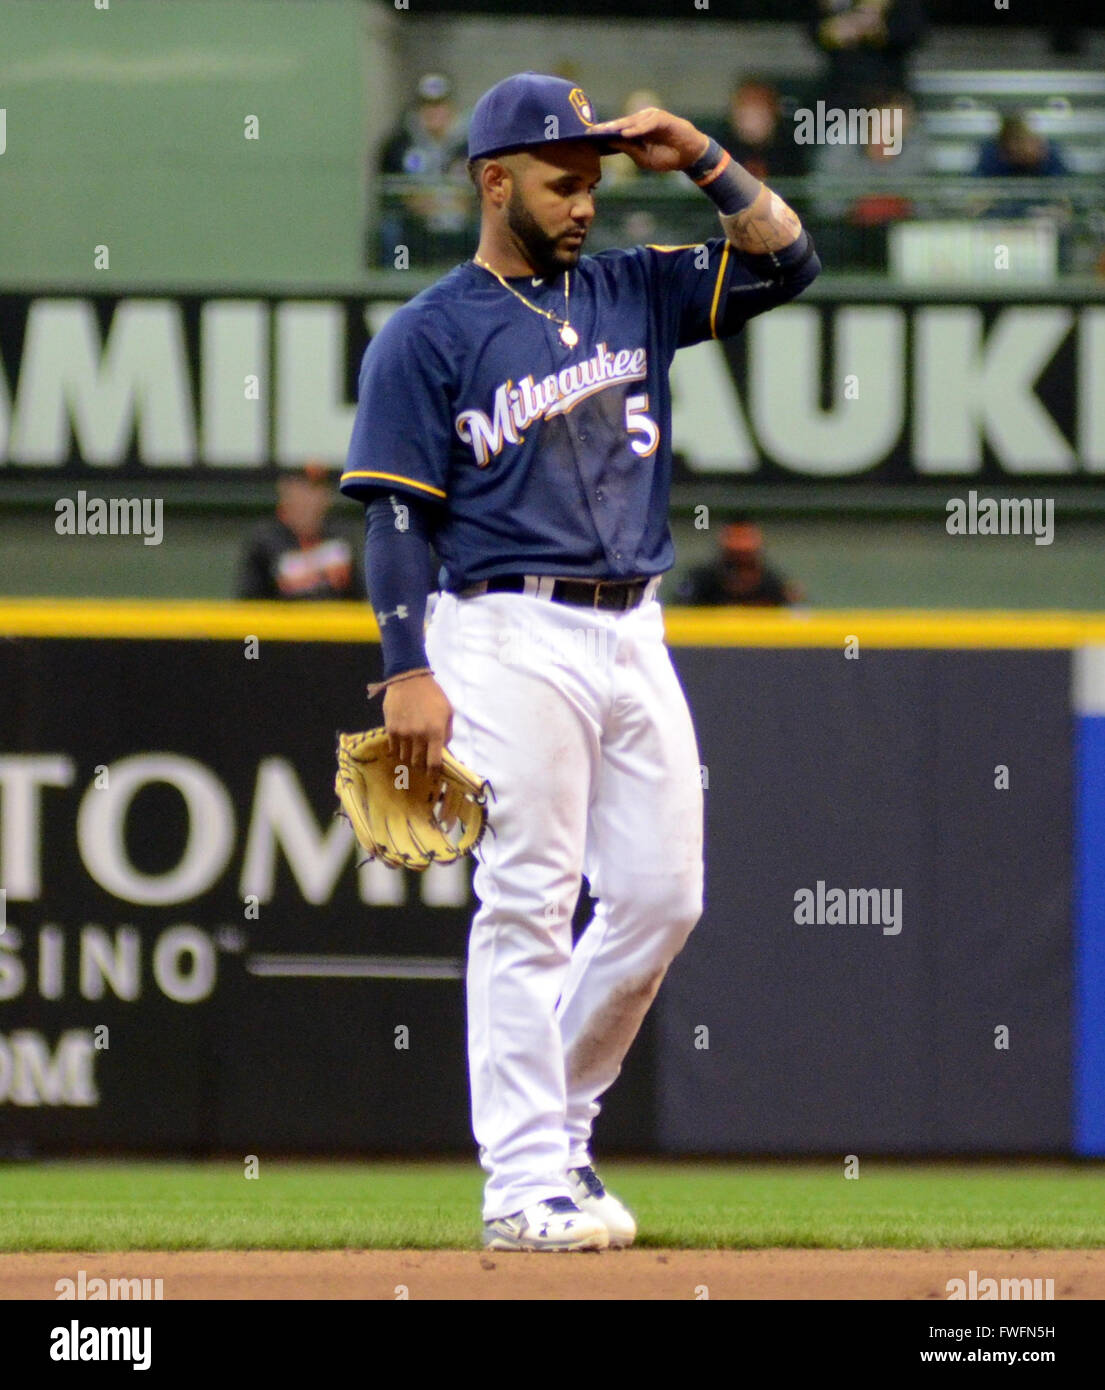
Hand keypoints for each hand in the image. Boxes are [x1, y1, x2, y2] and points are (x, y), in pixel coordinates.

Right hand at [383, 674, 453, 776]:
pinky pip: (393, 749)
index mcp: (435, 732)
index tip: (433, 775)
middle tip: (423, 764)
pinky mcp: (390, 729)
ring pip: (405, 757)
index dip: (434, 773)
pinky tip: (402, 746)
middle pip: (418, 763)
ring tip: (412, 753)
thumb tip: (443, 751)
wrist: (409, 679)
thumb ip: (447, 733)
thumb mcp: (448, 712)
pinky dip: (398, 751)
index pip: (434, 762)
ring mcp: (403, 733)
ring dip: (410, 758)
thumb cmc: (432, 695)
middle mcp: (418, 736)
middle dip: (422, 766)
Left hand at [591, 108, 710, 173]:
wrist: (688, 156)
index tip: (587, 139)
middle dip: (605, 128)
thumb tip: (610, 142)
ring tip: (604, 132)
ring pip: (631, 122)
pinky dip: (636, 129)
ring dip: (617, 127)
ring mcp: (651, 119)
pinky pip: (647, 124)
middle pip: (620, 124)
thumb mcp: (643, 158)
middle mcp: (641, 122)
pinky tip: (626, 134)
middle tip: (590, 132)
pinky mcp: (662, 118)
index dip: (603, 134)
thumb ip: (628, 149)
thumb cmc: (666, 156)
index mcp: (635, 132)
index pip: (616, 132)